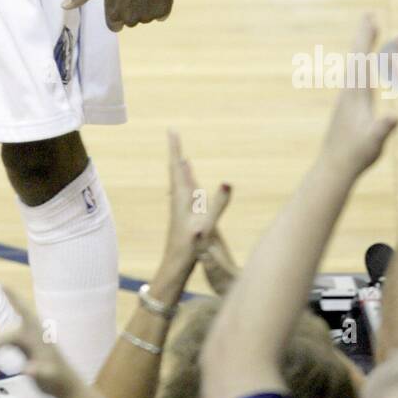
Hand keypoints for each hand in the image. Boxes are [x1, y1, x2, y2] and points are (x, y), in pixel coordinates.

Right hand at [0, 288, 80, 397]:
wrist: (63, 386)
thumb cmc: (58, 378)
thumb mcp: (49, 376)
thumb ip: (39, 372)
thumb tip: (28, 370)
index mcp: (35, 332)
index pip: (23, 310)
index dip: (13, 296)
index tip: (2, 283)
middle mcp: (27, 333)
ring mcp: (22, 340)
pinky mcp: (20, 349)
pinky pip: (0, 352)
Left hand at [64, 0, 172, 29]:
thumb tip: (63, 7)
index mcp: (114, 14)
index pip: (115, 25)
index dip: (116, 9)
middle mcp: (132, 18)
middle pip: (130, 21)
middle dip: (130, 7)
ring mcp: (149, 14)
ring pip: (146, 17)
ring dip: (145, 6)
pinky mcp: (165, 8)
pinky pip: (161, 14)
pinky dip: (159, 4)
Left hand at [152, 131, 231, 296]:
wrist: (174, 267)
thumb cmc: (190, 247)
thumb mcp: (207, 225)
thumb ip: (218, 204)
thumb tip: (226, 183)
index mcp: (182, 197)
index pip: (178, 166)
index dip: (175, 148)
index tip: (171, 129)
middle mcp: (178, 199)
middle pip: (176, 169)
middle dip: (176, 151)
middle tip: (173, 134)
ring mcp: (179, 208)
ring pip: (178, 180)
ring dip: (179, 165)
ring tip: (180, 155)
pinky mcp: (183, 216)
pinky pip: (184, 191)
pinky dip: (185, 181)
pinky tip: (187, 185)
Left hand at [321, 14, 397, 178]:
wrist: (335, 166)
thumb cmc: (356, 155)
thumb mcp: (374, 142)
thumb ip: (383, 127)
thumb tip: (395, 116)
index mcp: (355, 95)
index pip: (361, 60)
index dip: (366, 39)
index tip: (372, 19)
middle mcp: (348, 91)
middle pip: (356, 56)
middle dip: (363, 35)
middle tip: (368, 14)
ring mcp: (347, 98)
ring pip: (355, 65)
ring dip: (362, 46)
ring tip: (369, 31)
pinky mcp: (347, 105)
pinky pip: (357, 76)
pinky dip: (363, 63)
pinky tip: (366, 64)